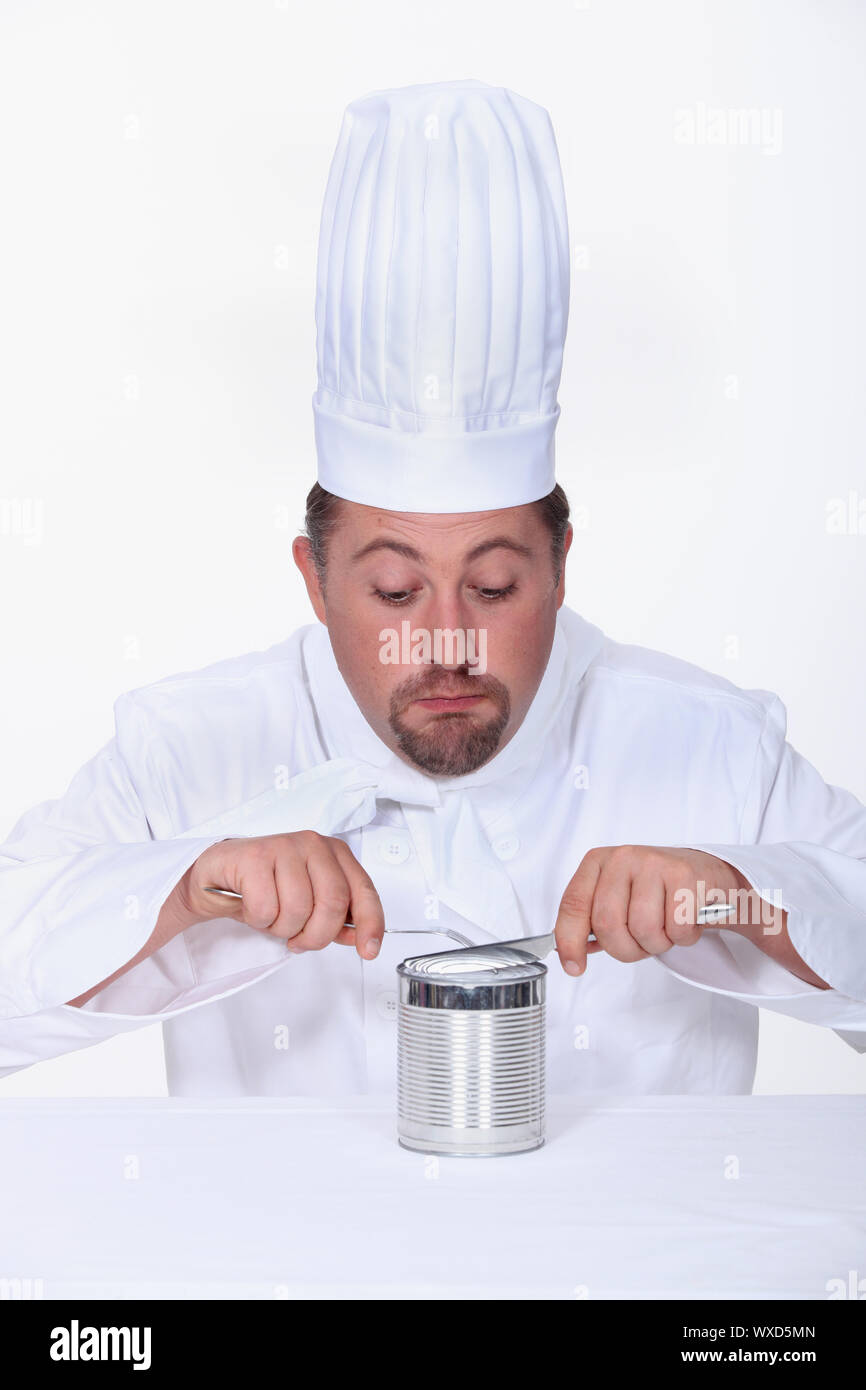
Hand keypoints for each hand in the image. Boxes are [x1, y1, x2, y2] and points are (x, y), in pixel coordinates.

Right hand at [172, 832, 384, 959]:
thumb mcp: (307, 903)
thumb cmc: (265, 886)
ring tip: (272, 918)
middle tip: (299, 941)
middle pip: (332, 904)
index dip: (370, 924)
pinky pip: (266, 908)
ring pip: (298, 909)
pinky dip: (258, 920)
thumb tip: (358, 938)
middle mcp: (313, 844)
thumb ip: (335, 918)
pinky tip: (252, 906)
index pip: (362, 890)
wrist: (217, 874)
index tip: (368, 951)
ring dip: (282, 929)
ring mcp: (284, 846)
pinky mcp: (255, 855)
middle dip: (316, 935)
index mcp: (334, 853)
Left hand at [554, 845, 748, 975]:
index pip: (573, 904)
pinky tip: (687, 920)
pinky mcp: (684, 875)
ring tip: (666, 929)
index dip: (569, 941)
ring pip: (642, 929)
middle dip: (625, 949)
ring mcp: (653, 863)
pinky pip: (675, 929)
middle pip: (607, 924)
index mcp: (598, 862)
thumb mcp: (618, 899)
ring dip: (656, 944)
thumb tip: (570, 954)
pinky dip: (682, 938)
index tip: (573, 967)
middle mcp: (622, 857)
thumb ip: (592, 923)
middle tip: (641, 944)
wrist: (705, 876)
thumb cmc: (656, 892)